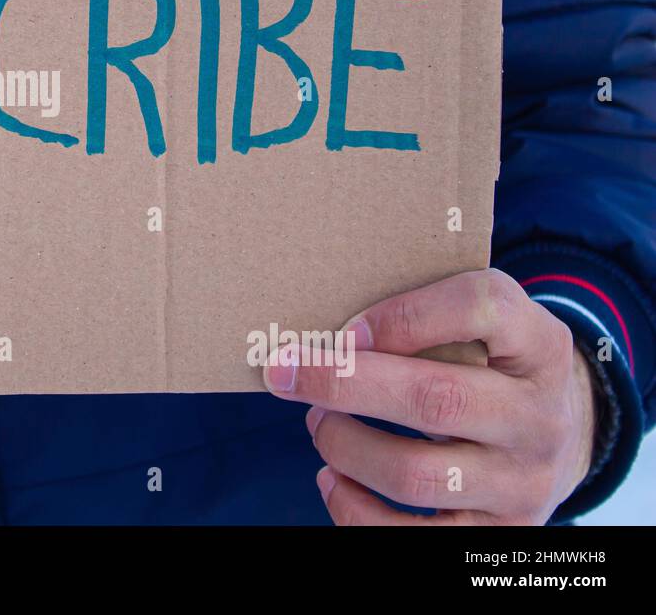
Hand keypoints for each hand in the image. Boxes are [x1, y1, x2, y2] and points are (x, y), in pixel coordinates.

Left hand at [263, 268, 594, 524]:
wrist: (559, 438)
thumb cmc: (491, 363)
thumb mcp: (483, 324)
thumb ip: (425, 312)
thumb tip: (329, 340)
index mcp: (540, 346)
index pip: (481, 307)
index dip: (404, 316)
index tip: (344, 331)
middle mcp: (540, 418)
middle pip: (433, 399)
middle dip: (341, 383)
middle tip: (284, 372)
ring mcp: (522, 483)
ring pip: (412, 473)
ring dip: (343, 444)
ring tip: (319, 423)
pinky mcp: (496, 533)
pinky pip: (410, 536)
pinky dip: (352, 507)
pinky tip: (333, 477)